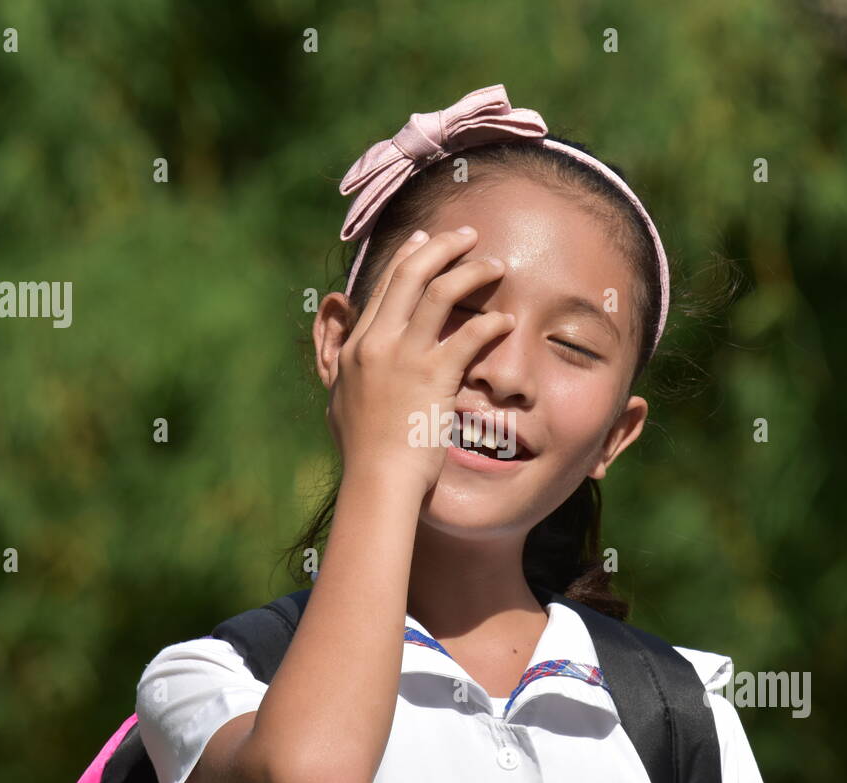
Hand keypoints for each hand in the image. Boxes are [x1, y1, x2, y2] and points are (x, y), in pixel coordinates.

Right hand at [325, 227, 512, 496]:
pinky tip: (507, 321)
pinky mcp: (433, 377)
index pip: (384, 286)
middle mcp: (376, 344)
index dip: (408, 256)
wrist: (377, 482)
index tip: (427, 239)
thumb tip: (339, 358)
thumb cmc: (364, 453)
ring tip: (496, 266)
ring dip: (471, 272)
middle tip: (468, 235)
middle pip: (410, 274)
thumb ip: (341, 372)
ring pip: (439, 292)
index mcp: (355, 348)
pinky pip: (468, 335)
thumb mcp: (340, 403)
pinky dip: (491, 323)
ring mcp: (403, 358)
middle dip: (442, 246)